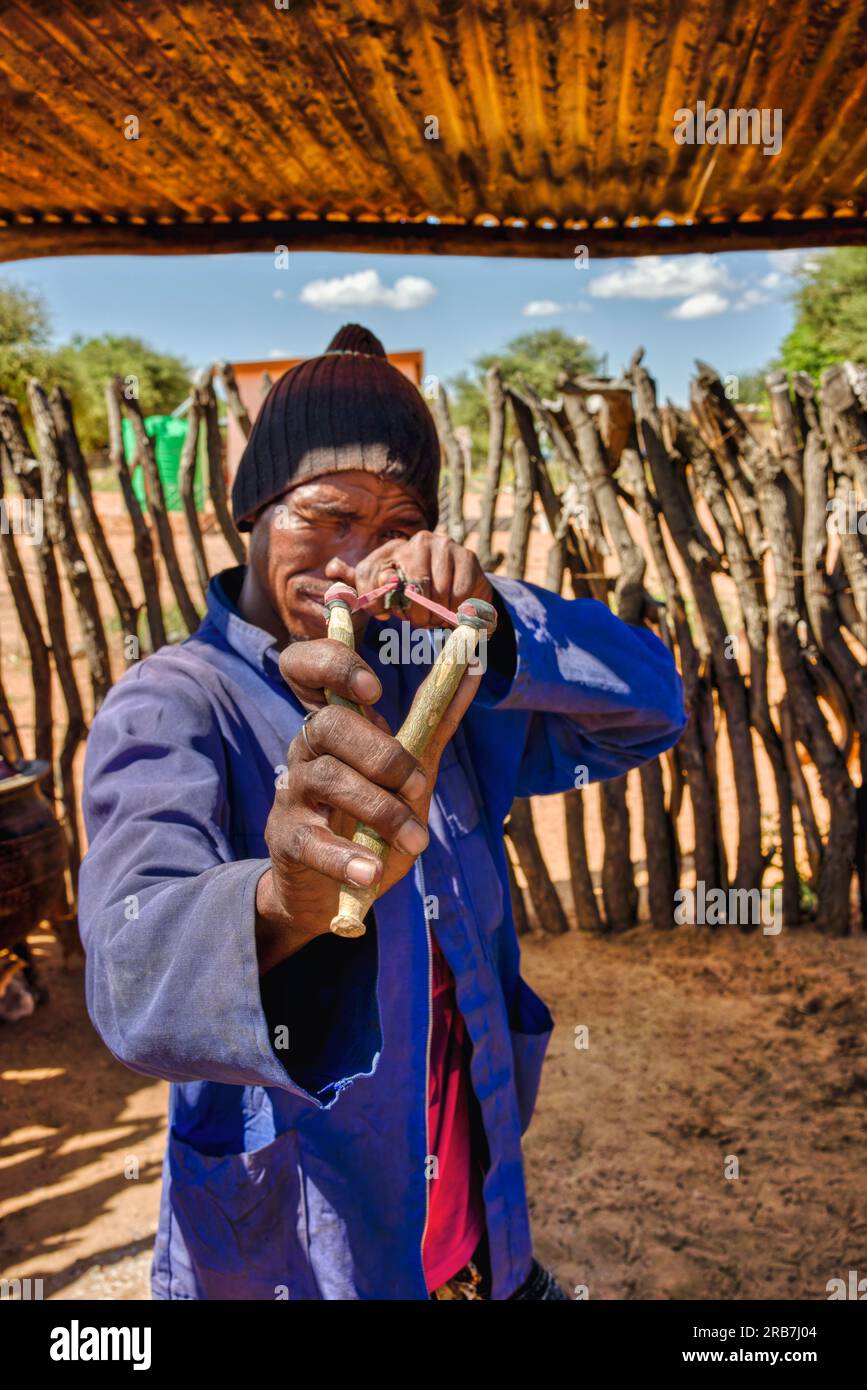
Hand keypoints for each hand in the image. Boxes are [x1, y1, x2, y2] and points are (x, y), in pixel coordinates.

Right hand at [255, 634, 480, 971]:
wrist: (333, 889)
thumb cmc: (370, 821)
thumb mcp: (406, 772)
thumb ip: (433, 724)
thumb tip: (473, 668)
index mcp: (334, 725)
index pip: (305, 667)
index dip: (333, 665)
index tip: (376, 689)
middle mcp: (308, 750)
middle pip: (329, 724)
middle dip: (382, 753)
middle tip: (417, 785)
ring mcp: (294, 794)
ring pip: (328, 778)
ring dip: (381, 810)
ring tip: (415, 841)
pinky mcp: (287, 840)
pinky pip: (311, 841)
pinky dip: (346, 858)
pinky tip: (371, 872)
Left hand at [353, 531, 491, 626]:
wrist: (461, 591)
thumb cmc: (418, 594)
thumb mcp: (385, 590)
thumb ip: (359, 583)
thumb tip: (331, 569)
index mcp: (391, 549)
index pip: (371, 573)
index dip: (375, 601)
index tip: (383, 616)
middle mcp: (416, 541)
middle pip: (408, 586)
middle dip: (414, 613)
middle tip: (419, 621)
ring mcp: (443, 545)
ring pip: (435, 593)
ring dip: (437, 613)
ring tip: (437, 615)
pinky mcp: (467, 556)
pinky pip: (457, 594)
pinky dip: (455, 609)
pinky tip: (454, 609)